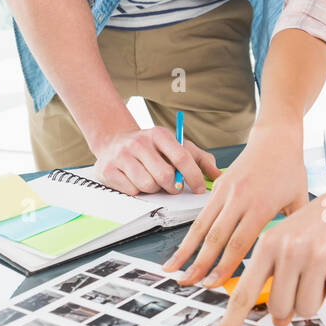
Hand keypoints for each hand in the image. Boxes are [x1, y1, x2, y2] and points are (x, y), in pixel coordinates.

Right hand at [92, 125, 219, 195]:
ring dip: (154, 189)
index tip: (199, 188)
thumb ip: (199, 159)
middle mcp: (139, 142)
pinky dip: (137, 191)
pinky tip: (135, 180)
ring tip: (151, 180)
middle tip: (172, 187)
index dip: (193, 176)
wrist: (114, 141)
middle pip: (164, 176)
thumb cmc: (151, 148)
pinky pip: (131, 191)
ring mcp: (122, 155)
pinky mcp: (108, 169)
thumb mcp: (175, 146)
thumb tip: (217, 175)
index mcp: (159, 134)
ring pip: (147, 185)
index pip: (182, 156)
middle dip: (172, 187)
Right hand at [163, 122, 307, 287]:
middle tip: (187, 284)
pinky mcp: (217, 186)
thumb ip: (293, 230)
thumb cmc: (290, 169)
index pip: (238, 243)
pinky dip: (190, 233)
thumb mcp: (300, 201)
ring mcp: (225, 191)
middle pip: (215, 237)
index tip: (212, 284)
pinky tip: (182, 248)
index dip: (224, 266)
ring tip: (172, 269)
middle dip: (199, 264)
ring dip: (186, 250)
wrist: (276, 138)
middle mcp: (239, 198)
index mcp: (261, 205)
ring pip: (202, 226)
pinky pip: (201, 214)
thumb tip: (294, 259)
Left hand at [206, 187, 325, 325]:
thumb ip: (276, 279)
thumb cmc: (321, 223)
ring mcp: (316, 255)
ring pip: (308, 309)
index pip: (243, 294)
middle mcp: (289, 249)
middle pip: (281, 309)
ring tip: (325, 270)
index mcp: (268, 244)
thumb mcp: (289, 242)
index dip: (229, 325)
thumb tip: (278, 320)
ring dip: (319, 298)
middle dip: (295, 304)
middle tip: (308, 278)